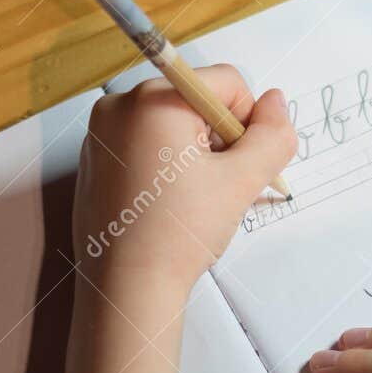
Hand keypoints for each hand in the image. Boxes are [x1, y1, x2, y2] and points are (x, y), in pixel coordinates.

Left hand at [74, 65, 295, 296]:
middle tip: (215, 188)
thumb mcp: (241, 182)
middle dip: (218, 140)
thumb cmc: (179, 233)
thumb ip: (272, 136)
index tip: (237, 166)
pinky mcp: (94, 162)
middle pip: (196, 102)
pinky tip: (167, 206)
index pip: (226, 83)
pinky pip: (145, 147)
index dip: (246, 124)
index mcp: (152, 98)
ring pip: (172, 127)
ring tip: (191, 201)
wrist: (126, 290)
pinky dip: (166, 168)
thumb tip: (276, 103)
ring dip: (195, 156)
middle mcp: (118, 106)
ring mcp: (100, 135)